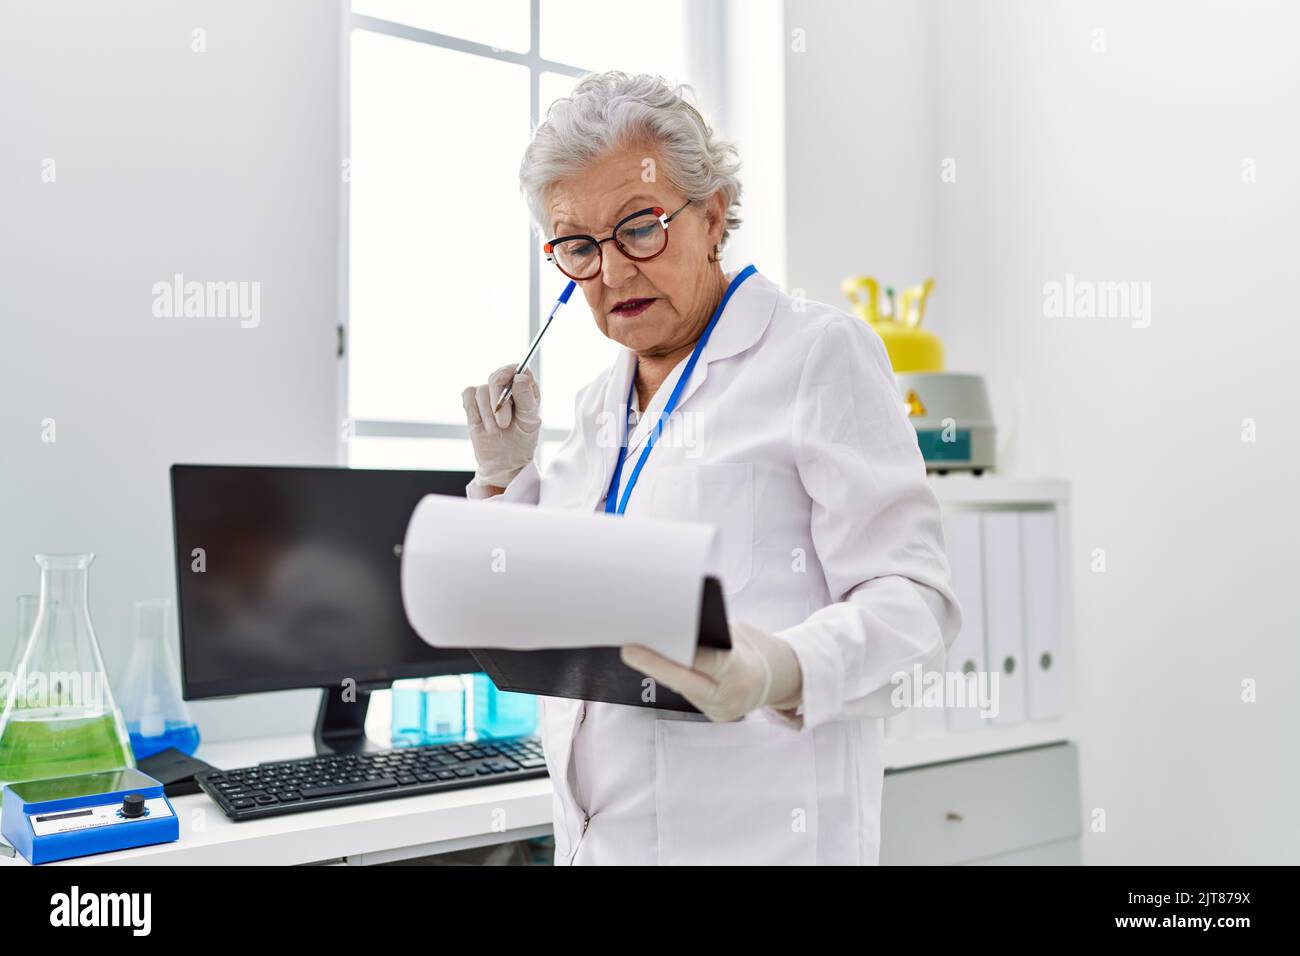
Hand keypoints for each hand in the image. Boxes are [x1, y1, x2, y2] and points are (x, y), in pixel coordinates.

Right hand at [462, 365, 540, 489]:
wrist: (504, 462)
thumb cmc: (522, 441)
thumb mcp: (530, 422)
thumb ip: (526, 399)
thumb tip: (519, 376)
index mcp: (525, 388)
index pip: (517, 368)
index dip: (512, 373)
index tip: (512, 387)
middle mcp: (506, 388)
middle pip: (496, 377)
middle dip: (498, 401)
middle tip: (504, 423)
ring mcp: (489, 396)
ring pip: (481, 390)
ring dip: (488, 414)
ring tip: (496, 430)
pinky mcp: (473, 405)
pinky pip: (468, 396)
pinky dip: (474, 411)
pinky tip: (483, 425)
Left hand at [620, 622, 802, 722]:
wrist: (781, 678)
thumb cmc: (757, 648)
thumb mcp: (739, 635)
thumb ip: (711, 636)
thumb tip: (674, 627)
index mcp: (742, 672)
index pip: (701, 663)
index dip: (670, 654)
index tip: (642, 644)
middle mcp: (731, 698)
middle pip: (684, 681)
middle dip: (654, 664)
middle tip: (628, 650)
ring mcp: (722, 712)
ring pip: (682, 689)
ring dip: (660, 670)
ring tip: (637, 651)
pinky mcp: (714, 716)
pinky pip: (688, 694)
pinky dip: (673, 678)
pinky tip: (656, 665)